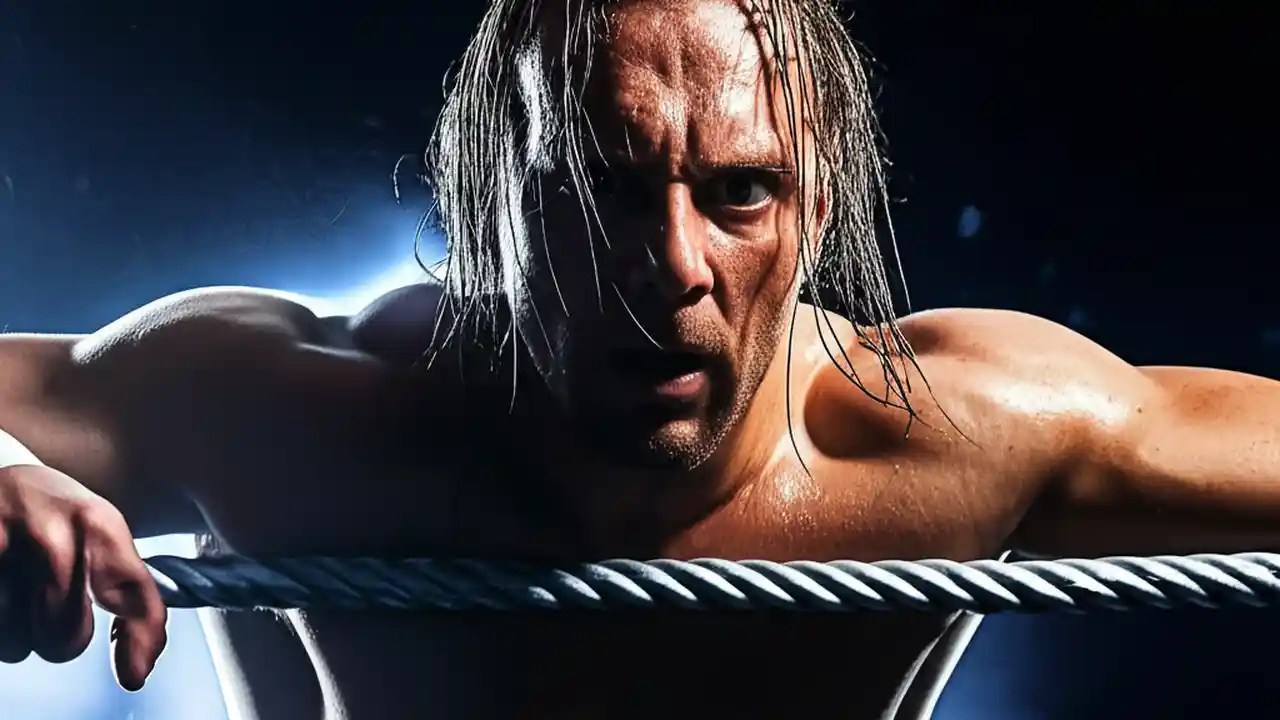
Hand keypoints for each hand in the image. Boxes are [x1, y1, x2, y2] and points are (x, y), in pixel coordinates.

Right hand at [0, 464, 165, 689]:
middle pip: (65, 637)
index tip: (135, 673)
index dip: (140, 639)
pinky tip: (0, 589)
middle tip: (48, 601)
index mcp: (98, 524)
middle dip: (59, 635)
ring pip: (18, 645)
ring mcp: (3, 549)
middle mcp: (52, 537)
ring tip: (15, 586)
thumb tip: (140, 661)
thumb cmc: (50, 511)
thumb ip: (124, 583)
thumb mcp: (97, 527)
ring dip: (17, 630)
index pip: (132, 592)